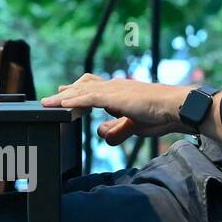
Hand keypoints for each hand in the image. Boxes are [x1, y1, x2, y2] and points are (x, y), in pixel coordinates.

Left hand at [41, 74, 191, 145]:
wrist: (174, 108)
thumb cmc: (159, 116)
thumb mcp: (132, 127)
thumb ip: (116, 130)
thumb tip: (101, 134)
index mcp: (119, 91)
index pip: (93, 88)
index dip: (77, 92)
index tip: (64, 94)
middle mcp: (115, 86)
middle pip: (83, 88)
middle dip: (65, 94)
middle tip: (49, 99)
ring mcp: (114, 90)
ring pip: (82, 92)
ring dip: (63, 98)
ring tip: (47, 103)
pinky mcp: (116, 97)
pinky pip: (90, 98)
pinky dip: (75, 101)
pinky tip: (63, 104)